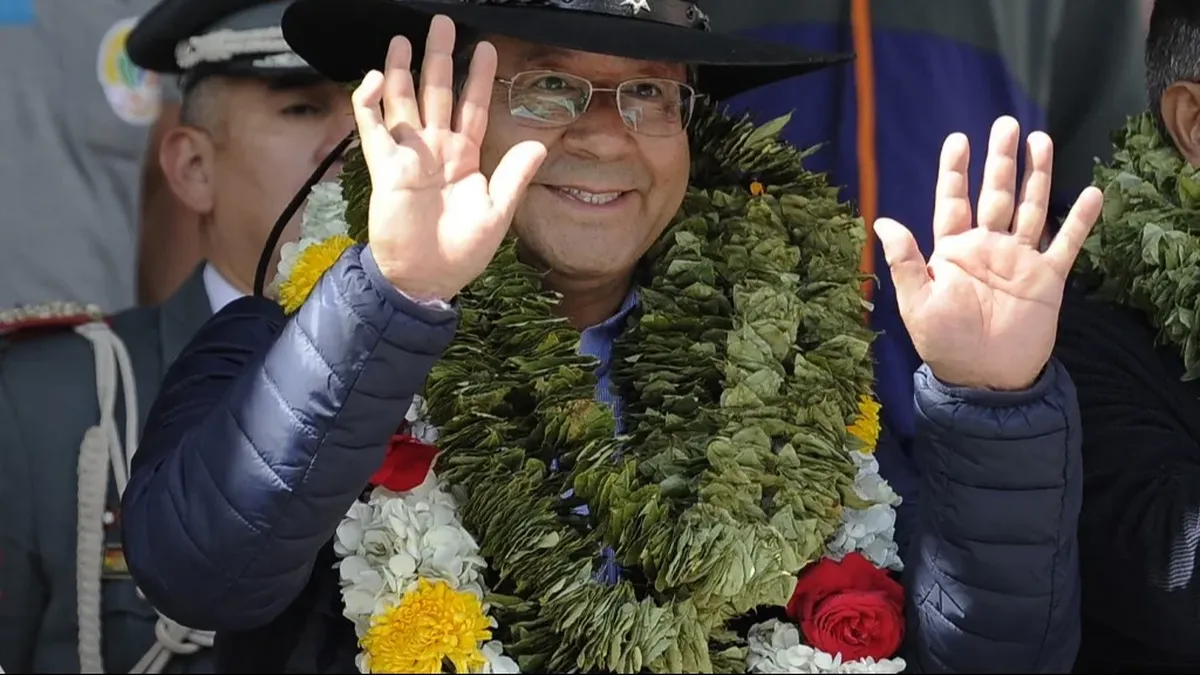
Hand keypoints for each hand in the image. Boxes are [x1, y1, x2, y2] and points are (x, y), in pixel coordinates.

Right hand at [351, 15, 546, 300]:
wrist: (424, 279)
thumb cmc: (461, 253)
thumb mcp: (497, 213)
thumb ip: (514, 176)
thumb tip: (540, 144)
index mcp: (464, 157)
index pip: (473, 107)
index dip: (478, 78)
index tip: (485, 47)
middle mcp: (435, 150)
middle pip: (437, 93)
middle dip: (439, 58)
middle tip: (442, 23)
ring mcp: (408, 156)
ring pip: (403, 102)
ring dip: (401, 70)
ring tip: (402, 39)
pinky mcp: (384, 168)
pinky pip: (372, 127)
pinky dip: (369, 102)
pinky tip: (373, 77)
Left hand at [873, 117, 1102, 390]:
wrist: (986, 379)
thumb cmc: (945, 345)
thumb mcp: (917, 303)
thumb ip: (904, 261)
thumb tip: (882, 221)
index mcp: (954, 250)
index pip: (954, 201)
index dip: (955, 171)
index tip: (958, 139)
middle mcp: (988, 248)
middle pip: (996, 194)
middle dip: (1001, 160)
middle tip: (1005, 124)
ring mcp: (1019, 260)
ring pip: (1030, 207)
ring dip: (1036, 175)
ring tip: (1040, 139)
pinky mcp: (1047, 278)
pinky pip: (1066, 242)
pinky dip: (1079, 219)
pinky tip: (1091, 191)